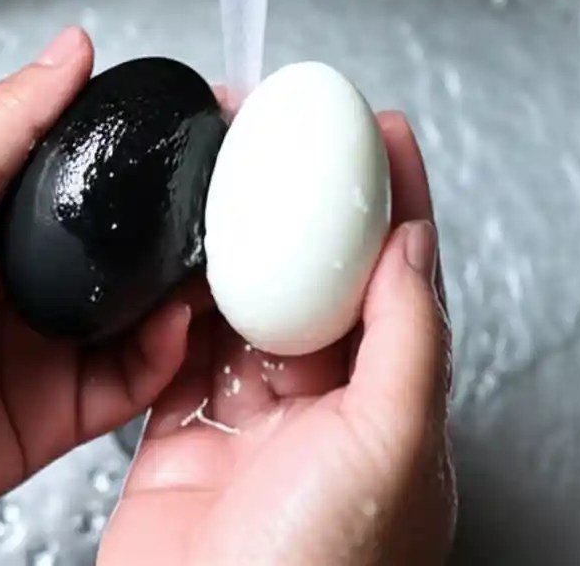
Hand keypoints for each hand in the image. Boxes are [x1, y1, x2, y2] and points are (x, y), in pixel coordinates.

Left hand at [0, 27, 194, 552]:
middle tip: (237, 212)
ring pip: (139, 318)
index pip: (89, 176)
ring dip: (183, 297)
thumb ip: (7, 126)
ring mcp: (37, 349)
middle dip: (181, 232)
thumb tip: (68, 48)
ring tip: (215, 270)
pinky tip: (172, 331)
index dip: (148, 158)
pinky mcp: (49, 416)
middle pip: (124, 250)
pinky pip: (128, 384)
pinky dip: (162, 360)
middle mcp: (18, 280)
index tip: (207, 134)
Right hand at [100, 113, 455, 564]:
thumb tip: (411, 244)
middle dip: (304, 207)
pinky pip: (175, 358)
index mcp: (392, 412)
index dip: (396, 200)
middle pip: (317, 284)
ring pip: (243, 312)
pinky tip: (168, 266)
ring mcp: (250, 428)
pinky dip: (169, 310)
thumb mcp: (391, 446)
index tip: (384, 132)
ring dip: (234, 248)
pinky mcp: (179, 443)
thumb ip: (405, 339)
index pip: (401, 282)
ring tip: (222, 180)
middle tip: (285, 138)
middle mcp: (325, 414)